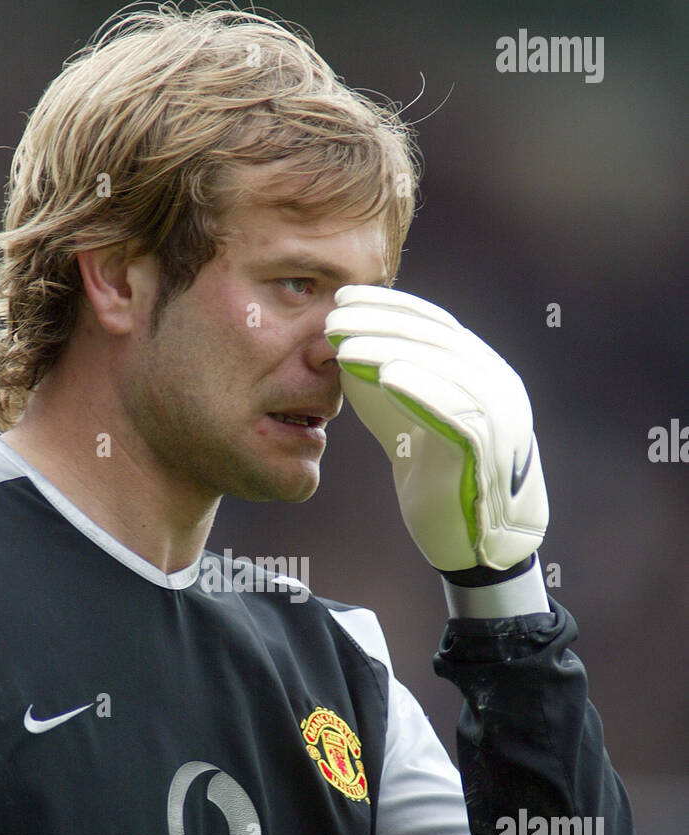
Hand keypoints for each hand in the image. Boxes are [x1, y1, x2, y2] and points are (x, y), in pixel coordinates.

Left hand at [325, 286, 548, 572]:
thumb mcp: (404, 417)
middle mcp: (499, 384)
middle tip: (334, 315)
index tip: (344, 296)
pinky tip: (385, 375)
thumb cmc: (436, 475)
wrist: (471, 538)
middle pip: (436, 340)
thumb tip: (340, 341)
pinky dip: (421, 388)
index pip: (434, 324)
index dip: (390, 306)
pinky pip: (456, 410)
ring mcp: (501, 415)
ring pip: (443, 368)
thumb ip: (383, 379)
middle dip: (381, 323)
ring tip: (344, 343)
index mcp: (482, 370)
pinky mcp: (491, 449)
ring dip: (390, 350)